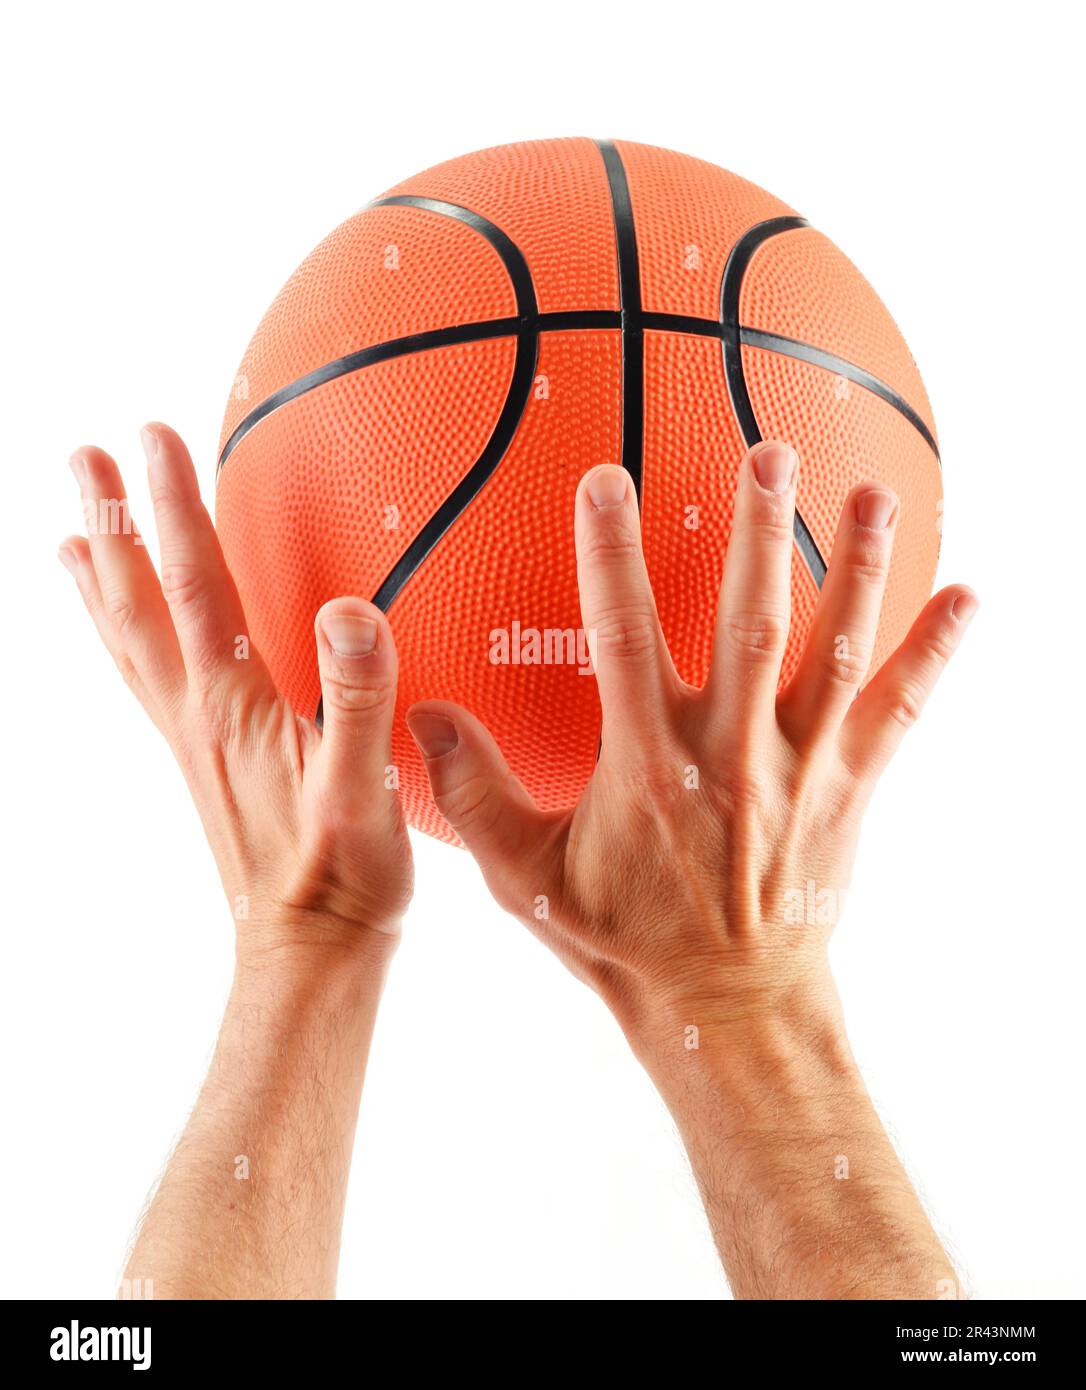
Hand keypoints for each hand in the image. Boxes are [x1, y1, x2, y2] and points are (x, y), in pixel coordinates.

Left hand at [60, 423, 411, 970]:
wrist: (307, 951)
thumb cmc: (342, 875)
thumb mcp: (364, 788)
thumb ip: (358, 698)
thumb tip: (348, 610)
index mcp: (232, 705)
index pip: (194, 584)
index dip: (172, 507)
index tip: (151, 433)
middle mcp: (195, 713)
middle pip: (136, 601)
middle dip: (108, 522)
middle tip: (79, 456)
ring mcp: (191, 739)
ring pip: (129, 640)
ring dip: (101, 575)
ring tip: (73, 530)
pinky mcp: (203, 762)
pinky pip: (148, 680)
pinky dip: (124, 637)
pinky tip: (129, 629)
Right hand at [406, 441, 975, 1052]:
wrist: (731, 1007)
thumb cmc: (627, 944)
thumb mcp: (531, 882)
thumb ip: (478, 799)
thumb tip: (428, 719)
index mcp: (650, 765)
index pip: (623, 639)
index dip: (611, 557)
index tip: (607, 479)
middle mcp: (731, 754)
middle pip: (750, 621)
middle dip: (759, 531)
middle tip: (769, 450)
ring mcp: (800, 768)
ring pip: (834, 650)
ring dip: (854, 568)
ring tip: (871, 492)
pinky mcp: (850, 788)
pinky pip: (900, 711)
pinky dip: (934, 652)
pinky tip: (968, 596)